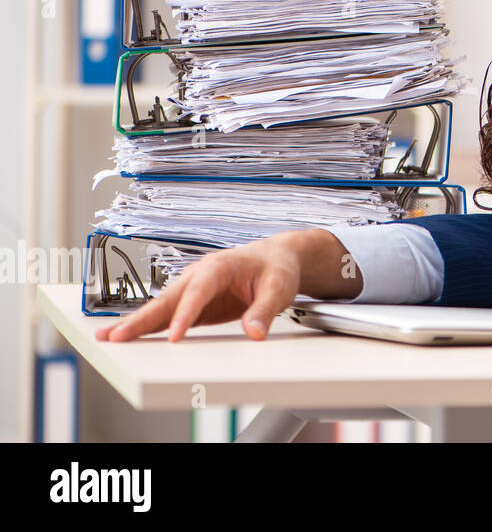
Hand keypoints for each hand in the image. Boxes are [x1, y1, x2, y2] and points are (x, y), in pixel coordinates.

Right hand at [94, 232, 306, 342]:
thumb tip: (254, 333)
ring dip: (136, 323)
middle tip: (117, 336)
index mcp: (219, 266)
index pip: (199, 291)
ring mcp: (193, 289)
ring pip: (161, 306)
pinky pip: (167, 315)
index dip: (185, 313)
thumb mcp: (279, 288)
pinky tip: (129, 338)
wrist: (276, 259)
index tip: (174, 335)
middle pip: (167, 298)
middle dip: (142, 318)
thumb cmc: (277, 269)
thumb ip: (264, 310)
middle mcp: (199, 275)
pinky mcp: (193, 304)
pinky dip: (148, 326)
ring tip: (108, 339)